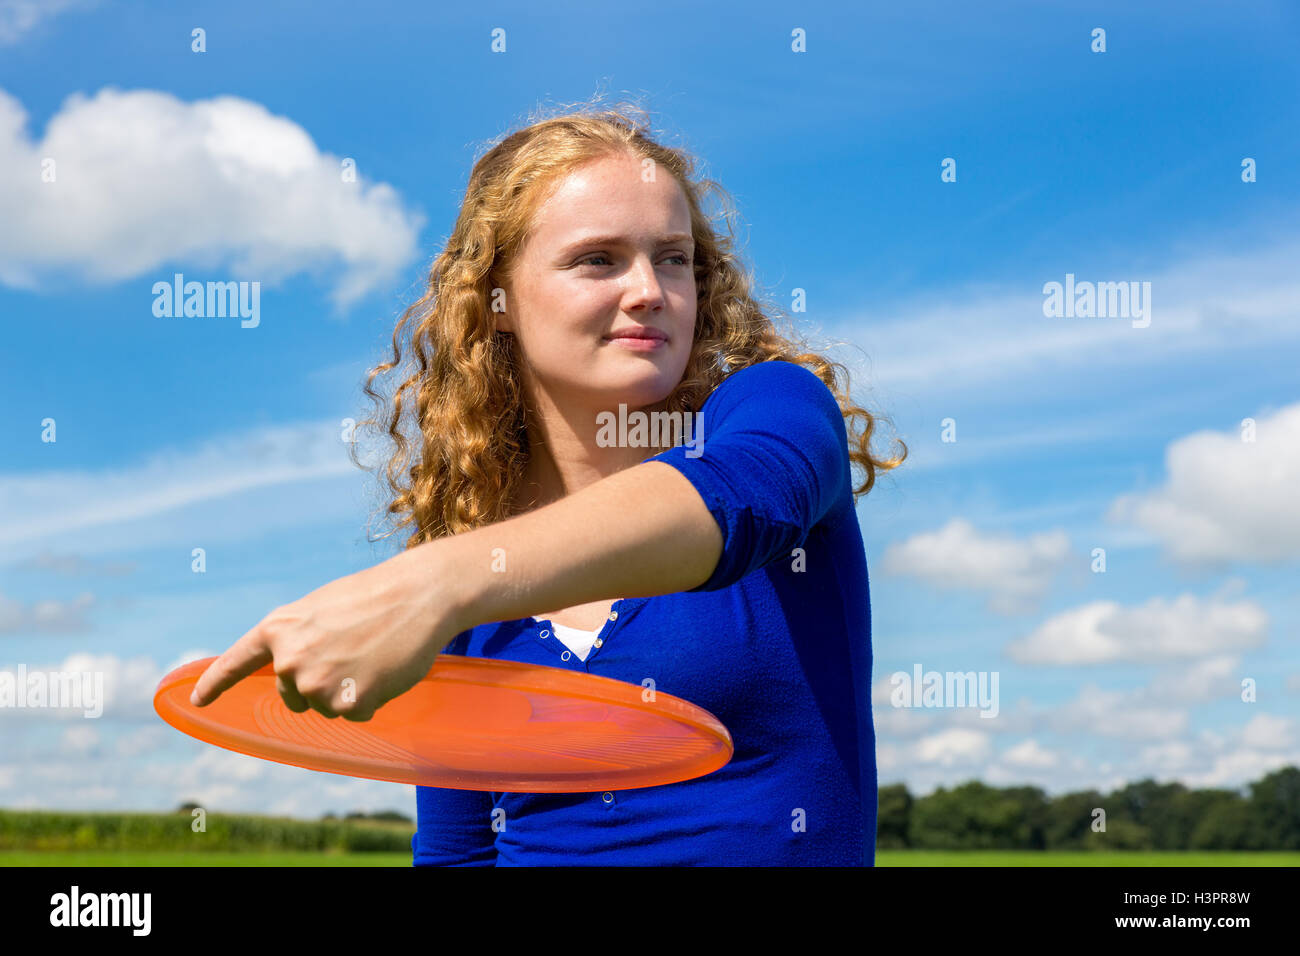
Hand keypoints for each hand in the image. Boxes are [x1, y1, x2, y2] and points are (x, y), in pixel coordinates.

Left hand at [189, 542, 464, 720]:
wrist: (418, 595)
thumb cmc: (374, 596)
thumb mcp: (320, 609)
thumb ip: (297, 638)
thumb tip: (293, 673)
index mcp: (278, 630)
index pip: (237, 662)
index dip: (215, 683)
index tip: (197, 701)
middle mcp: (289, 661)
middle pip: (293, 695)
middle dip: (319, 682)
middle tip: (353, 650)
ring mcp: (317, 685)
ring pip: (326, 706)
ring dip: (348, 690)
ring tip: (372, 655)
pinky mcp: (348, 704)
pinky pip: (356, 714)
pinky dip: (372, 698)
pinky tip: (385, 669)